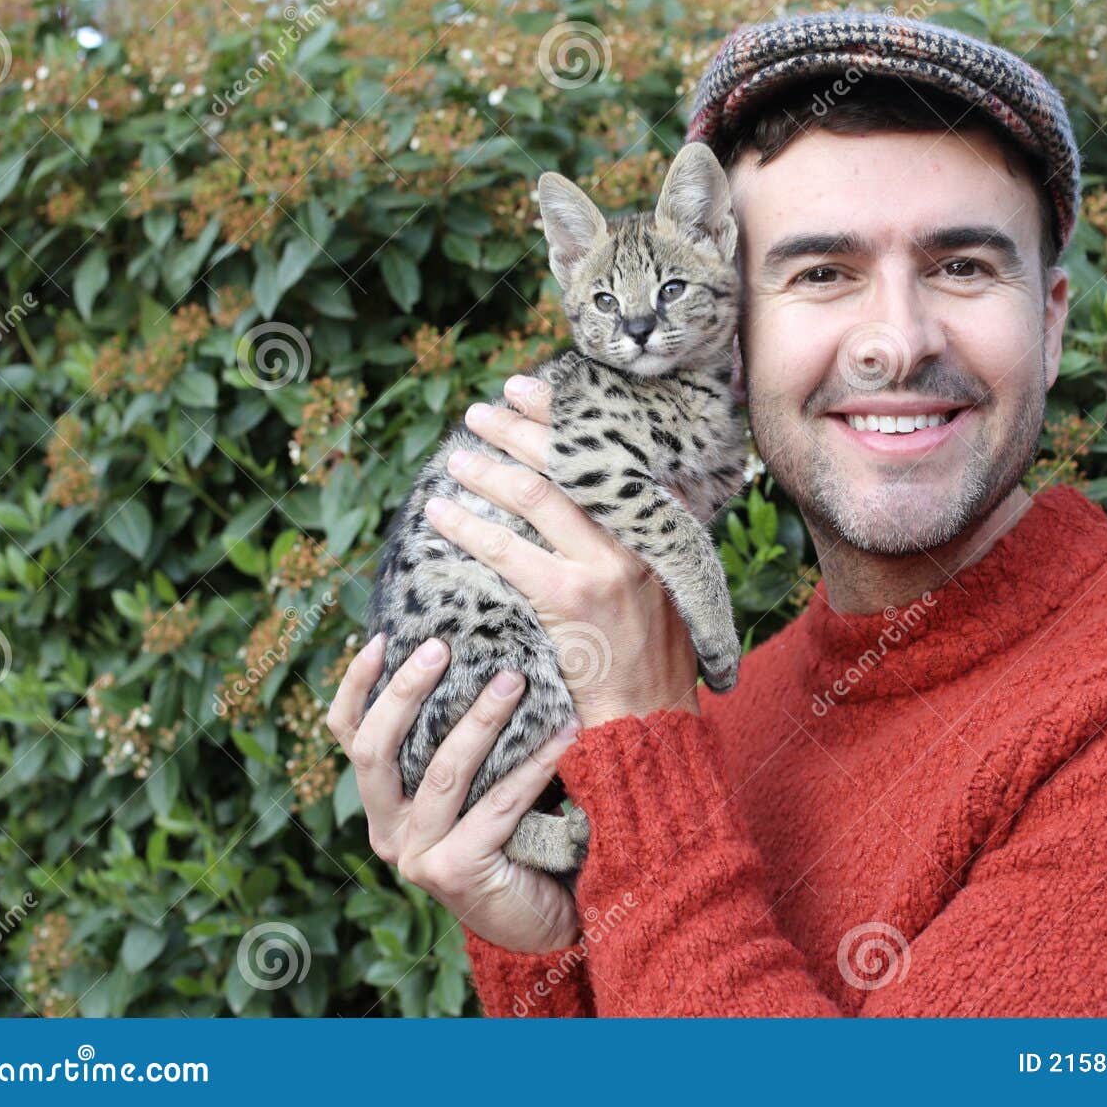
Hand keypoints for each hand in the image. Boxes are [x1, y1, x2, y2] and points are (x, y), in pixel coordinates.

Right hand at [326, 633, 579, 952]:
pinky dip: (532, 765)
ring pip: (441, 772)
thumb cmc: (514, 836)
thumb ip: (457, 738)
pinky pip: (497, 805)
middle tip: (444, 646)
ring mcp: (417, 856)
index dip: (357, 686)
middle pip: (375, 750)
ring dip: (481, 719)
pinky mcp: (455, 872)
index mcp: (382, 803)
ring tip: (516, 679)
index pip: (349, 736)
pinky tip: (563, 735)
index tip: (380, 637)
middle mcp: (386, 832)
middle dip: (407, 691)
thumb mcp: (475, 783)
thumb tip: (477, 653)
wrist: (544, 919)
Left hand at [422, 375, 701, 726]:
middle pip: (571, 460)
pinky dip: (467, 526)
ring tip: (455, 458)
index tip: (527, 392)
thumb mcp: (666, 582)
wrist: (652, 714)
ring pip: (536, 494)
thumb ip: (638, 537)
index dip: (564, 416)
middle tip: (481, 412)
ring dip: (487, 469)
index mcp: (663, 523)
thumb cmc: (653, 654)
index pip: (611, 450)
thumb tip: (598, 496)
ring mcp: (606, 564)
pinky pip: (506, 550)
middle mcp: (639, 533)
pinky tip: (439, 515)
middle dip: (518, 429)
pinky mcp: (570, 597)